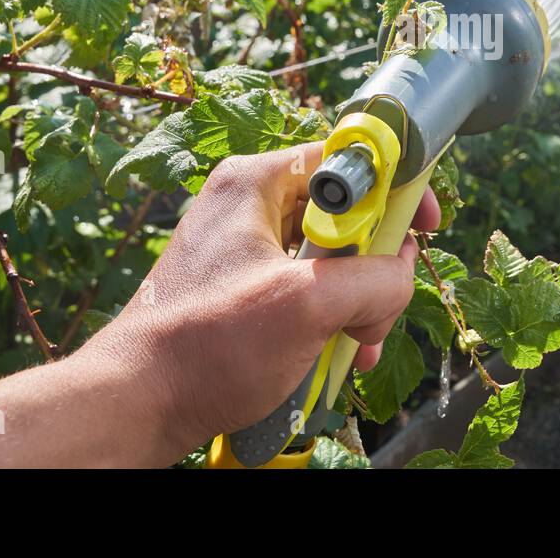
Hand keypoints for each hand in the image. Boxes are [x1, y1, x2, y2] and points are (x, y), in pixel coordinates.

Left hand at [80, 141, 439, 460]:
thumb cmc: (206, 346)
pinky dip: (330, 318)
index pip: (347, 157)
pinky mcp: (243, 288)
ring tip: (358, 344)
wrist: (138, 403)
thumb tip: (401, 276)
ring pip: (331, 258)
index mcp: (256, 182)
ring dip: (358, 301)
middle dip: (376, 265)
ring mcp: (245, 248)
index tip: (422, 222)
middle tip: (381, 305)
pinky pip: (307, 288)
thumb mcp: (307, 305)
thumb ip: (375, 280)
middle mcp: (250, 205)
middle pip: (346, 214)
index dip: (395, 186)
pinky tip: (338, 354)